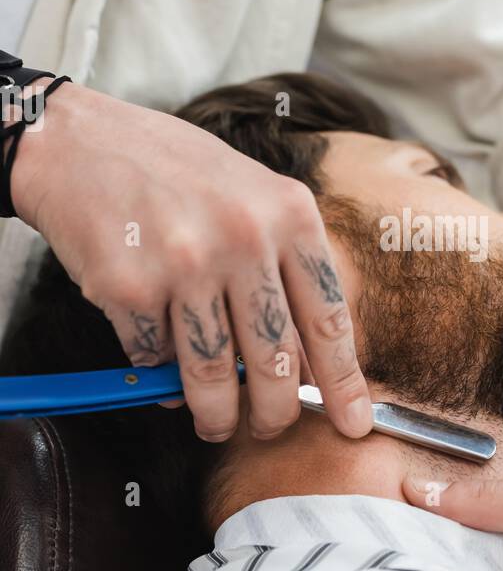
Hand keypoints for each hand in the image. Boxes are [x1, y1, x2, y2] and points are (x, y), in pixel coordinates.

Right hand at [11, 82, 372, 443]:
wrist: (80, 143)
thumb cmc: (176, 174)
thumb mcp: (253, 198)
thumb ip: (284, 267)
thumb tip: (307, 365)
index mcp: (289, 214)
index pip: (329, 317)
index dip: (344, 382)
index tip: (354, 424)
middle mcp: (243, 238)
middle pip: (276, 362)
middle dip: (274, 414)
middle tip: (267, 427)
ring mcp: (184, 264)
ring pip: (213, 376)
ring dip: (214, 415)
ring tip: (213, 422)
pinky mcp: (128, 288)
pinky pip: (153, 359)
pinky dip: (157, 373)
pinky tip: (157, 357)